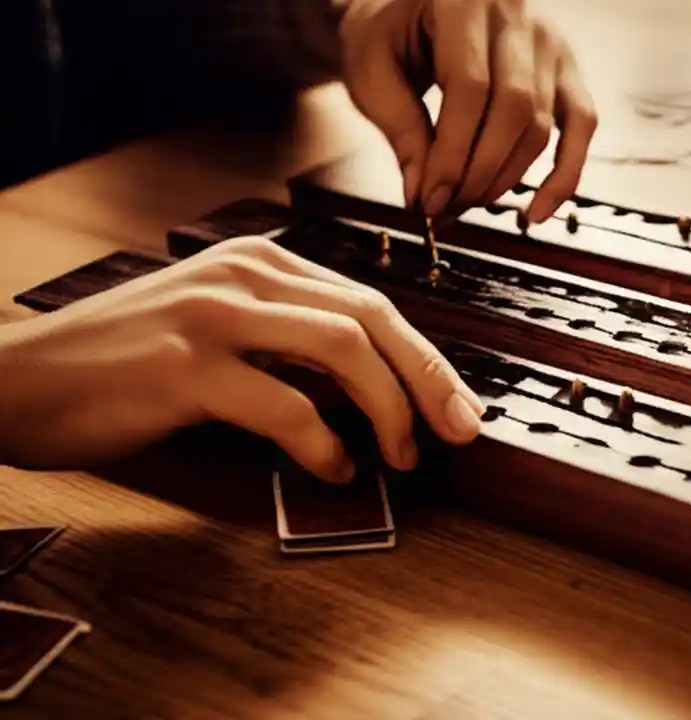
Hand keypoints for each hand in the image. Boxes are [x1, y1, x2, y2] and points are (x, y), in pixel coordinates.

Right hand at [0, 237, 483, 482]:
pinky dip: (323, 444)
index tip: (458, 401)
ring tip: (400, 455)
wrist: (17, 377)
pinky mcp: (186, 368)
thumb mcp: (215, 327)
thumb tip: (368, 389)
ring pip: (344, 351)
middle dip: (430, 378)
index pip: (370, 302)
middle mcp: (245, 276)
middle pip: (374, 319)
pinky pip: (285, 406)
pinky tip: (333, 469)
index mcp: (260, 263)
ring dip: (389, 409)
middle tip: (461, 428)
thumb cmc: (122, 362)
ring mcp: (215, 318)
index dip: (426, 356)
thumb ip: (286, 341)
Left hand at [340, 0, 596, 222]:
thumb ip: (400, 130)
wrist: (415, 10)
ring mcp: (551, 42)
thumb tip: (424, 194)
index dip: (452, 153)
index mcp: (463, 1)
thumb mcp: (372, 73)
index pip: (470, 88)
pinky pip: (581, 126)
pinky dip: (564, 175)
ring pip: (542, 125)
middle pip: (514, 110)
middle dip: (480, 172)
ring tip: (469, 204)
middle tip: (448, 207)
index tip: (430, 198)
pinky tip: (537, 212)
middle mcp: (518, 14)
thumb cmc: (389, 36)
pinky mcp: (567, 70)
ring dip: (507, 178)